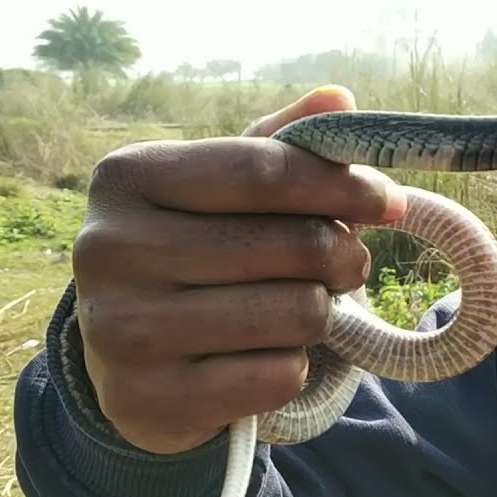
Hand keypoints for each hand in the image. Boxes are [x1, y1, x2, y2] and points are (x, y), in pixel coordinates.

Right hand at [71, 86, 405, 453]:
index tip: (389, 200)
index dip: (341, 184)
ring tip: (304, 307)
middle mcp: (107, 249)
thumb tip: (339, 98)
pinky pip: (278, 376)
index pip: (261, 169)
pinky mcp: (146, 398)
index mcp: (125, 177)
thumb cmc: (192, 254)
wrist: (128, 361)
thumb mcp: (219, 191)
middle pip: (289, 244)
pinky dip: (292, 367)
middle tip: (352, 264)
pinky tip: (266, 356)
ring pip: (295, 312)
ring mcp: (120, 330)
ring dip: (319, 312)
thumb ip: (278, 144)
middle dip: (343, 254)